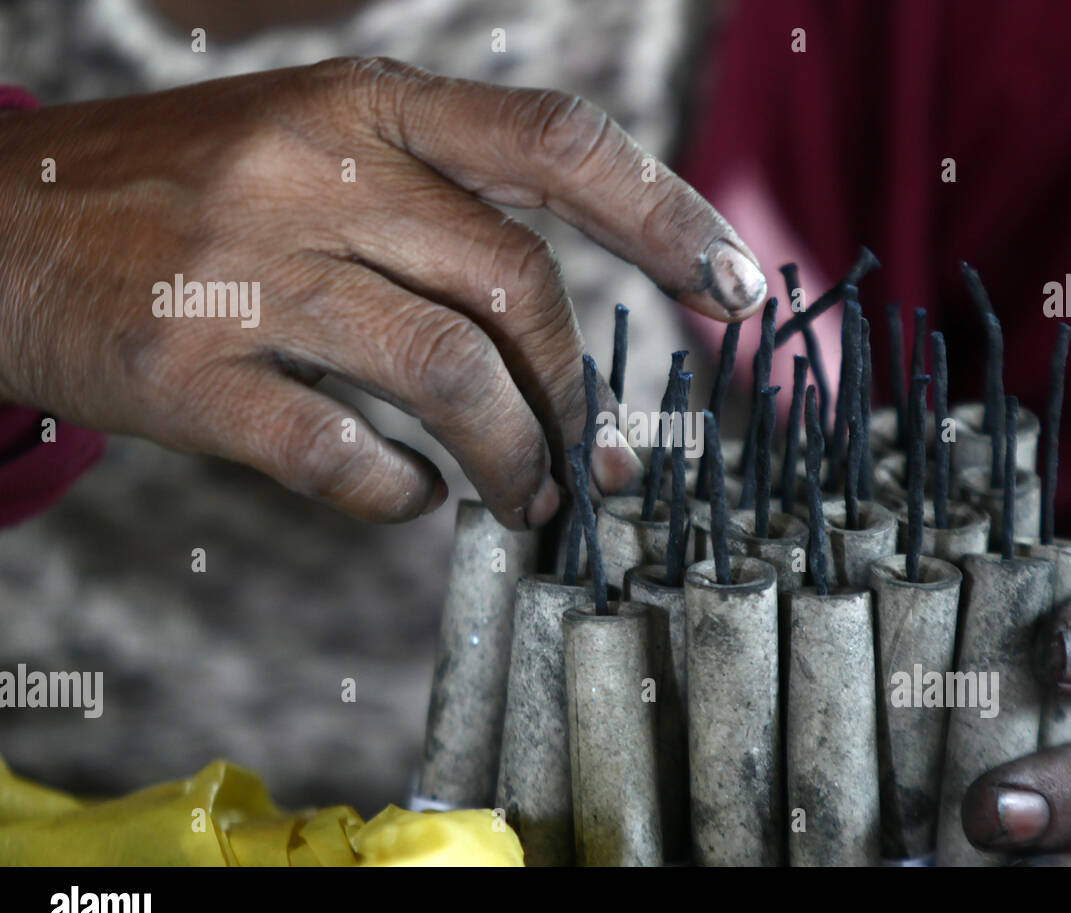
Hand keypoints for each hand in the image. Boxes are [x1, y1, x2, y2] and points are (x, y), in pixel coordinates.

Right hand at [0, 57, 766, 524]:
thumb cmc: (187, 188)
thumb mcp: (313, 140)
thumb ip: (433, 199)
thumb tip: (550, 321)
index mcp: (364, 104)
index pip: (555, 143)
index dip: (663, 215)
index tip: (734, 288)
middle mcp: (314, 171)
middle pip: (516, 287)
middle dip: (573, 388)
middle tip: (593, 458)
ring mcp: (246, 269)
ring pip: (446, 377)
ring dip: (513, 458)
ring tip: (527, 499)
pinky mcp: (185, 369)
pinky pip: (336, 452)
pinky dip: (398, 492)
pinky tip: (412, 497)